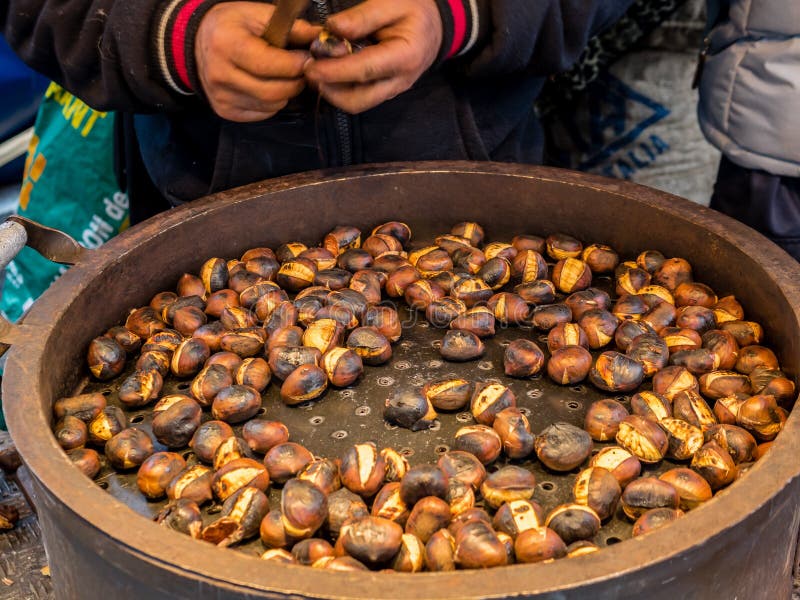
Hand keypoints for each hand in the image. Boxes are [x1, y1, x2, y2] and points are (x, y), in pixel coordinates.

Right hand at [195, 2, 320, 121]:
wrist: (195, 41)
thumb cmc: (231, 25)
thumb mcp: (257, 14)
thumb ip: (289, 26)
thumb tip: (318, 37)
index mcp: (227, 44)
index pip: (270, 65)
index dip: (296, 64)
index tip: (307, 58)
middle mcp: (220, 74)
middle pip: (273, 92)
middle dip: (296, 83)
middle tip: (302, 72)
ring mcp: (221, 96)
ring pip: (270, 106)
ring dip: (286, 94)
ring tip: (285, 77)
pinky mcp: (225, 111)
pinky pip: (261, 114)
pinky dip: (273, 103)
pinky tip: (269, 86)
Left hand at [303, 0, 442, 113]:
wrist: (436, 26)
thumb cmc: (414, 10)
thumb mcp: (392, 2)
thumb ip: (362, 17)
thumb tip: (332, 29)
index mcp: (405, 56)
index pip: (365, 70)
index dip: (335, 71)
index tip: (310, 67)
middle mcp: (399, 81)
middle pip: (359, 100)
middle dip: (330, 90)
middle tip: (309, 70)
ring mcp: (392, 90)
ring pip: (357, 104)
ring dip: (333, 92)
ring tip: (317, 70)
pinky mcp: (385, 92)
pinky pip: (360, 98)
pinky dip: (341, 89)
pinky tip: (330, 72)